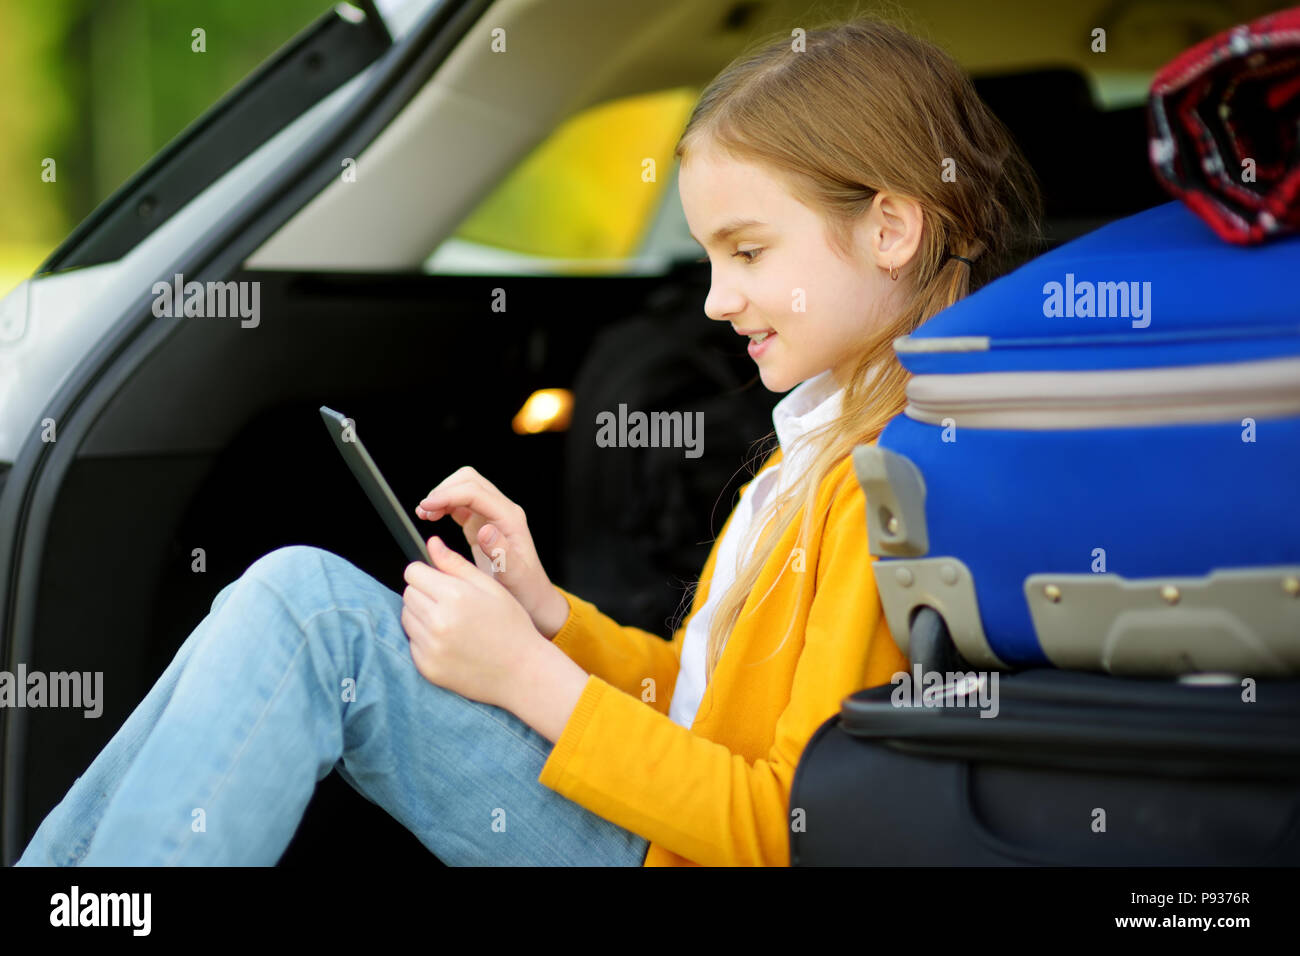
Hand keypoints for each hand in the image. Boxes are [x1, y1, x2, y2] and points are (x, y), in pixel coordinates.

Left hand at [401, 536, 541, 709]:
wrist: (522, 673)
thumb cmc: (511, 626)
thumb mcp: (490, 587)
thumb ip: (456, 563)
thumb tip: (432, 543)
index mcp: (455, 596)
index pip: (413, 572)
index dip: (426, 573)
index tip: (439, 581)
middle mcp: (438, 622)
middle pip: (407, 594)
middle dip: (423, 593)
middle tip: (450, 604)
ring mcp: (431, 647)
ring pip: (406, 617)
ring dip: (421, 616)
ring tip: (450, 623)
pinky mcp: (426, 667)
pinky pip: (412, 643)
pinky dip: (424, 640)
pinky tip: (449, 642)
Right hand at [415, 466, 568, 638]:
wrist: (532, 598)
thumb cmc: (525, 589)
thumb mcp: (515, 577)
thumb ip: (501, 553)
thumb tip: (485, 529)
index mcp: (510, 519)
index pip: (475, 492)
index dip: (448, 494)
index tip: (427, 506)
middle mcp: (503, 512)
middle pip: (469, 481)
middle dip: (444, 490)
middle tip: (424, 510)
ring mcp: (492, 516)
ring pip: (464, 488)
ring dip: (442, 495)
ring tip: (425, 513)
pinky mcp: (481, 524)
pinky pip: (461, 504)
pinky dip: (444, 505)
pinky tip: (432, 517)